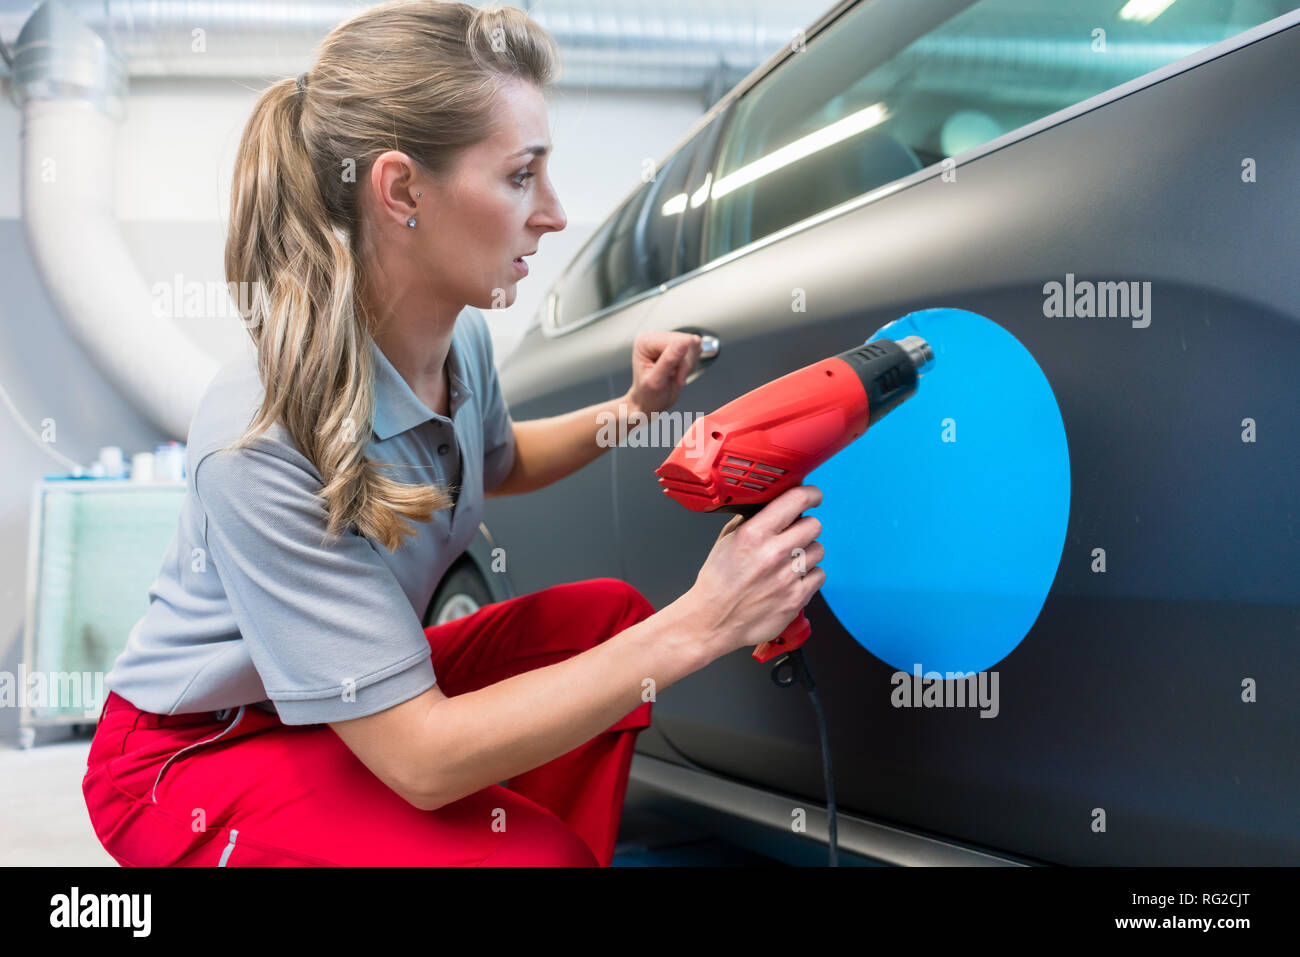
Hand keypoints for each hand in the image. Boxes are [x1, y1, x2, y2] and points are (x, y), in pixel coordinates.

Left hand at [626, 330, 702, 415]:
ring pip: (693, 344)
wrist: (649, 402)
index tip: (677, 379)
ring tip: (676, 374)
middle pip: (687, 341)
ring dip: (689, 364)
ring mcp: (666, 340)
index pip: (678, 341)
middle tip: (676, 378)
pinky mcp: (676, 344)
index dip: (682, 363)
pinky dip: (691, 362)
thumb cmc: (648, 395)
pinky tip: (680, 370)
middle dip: (686, 364)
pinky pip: (694, 348)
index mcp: (645, 342)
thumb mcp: (657, 381)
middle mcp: (654, 337)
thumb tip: (683, 342)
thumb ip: (669, 360)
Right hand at [682, 485, 824, 660]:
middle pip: (814, 525)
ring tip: (789, 560)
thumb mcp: (726, 539)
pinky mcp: (796, 598)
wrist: (713, 620)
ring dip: (807, 552)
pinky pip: (819, 575)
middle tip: (795, 533)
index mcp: (754, 534)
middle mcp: (773, 553)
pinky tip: (792, 578)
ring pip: (819, 550)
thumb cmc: (718, 581)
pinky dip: (809, 575)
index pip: (797, 500)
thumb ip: (752, 519)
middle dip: (805, 526)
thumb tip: (774, 503)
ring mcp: (787, 577)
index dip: (811, 494)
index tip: (813, 496)